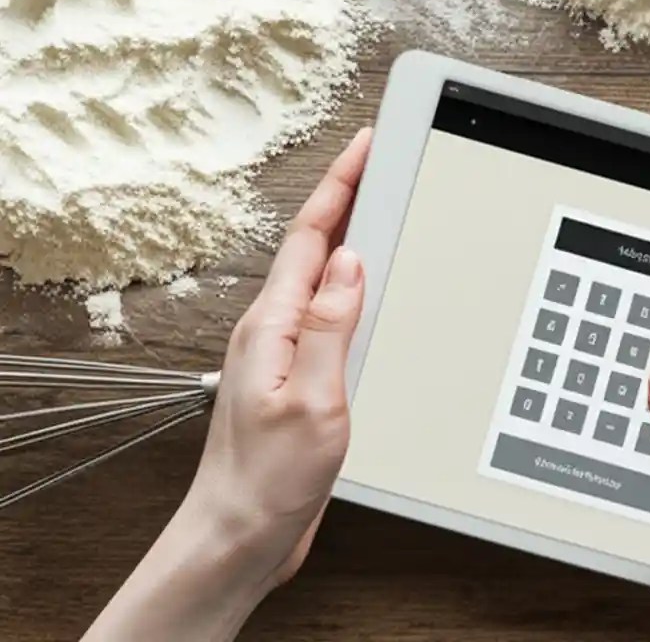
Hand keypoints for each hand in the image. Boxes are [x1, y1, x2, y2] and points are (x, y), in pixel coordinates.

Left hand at [84, 129, 372, 640]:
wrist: (242, 532)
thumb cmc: (268, 478)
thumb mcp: (312, 400)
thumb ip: (329, 326)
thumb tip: (352, 262)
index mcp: (272, 325)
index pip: (312, 237)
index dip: (340, 185)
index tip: (364, 144)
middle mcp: (274, 330)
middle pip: (316, 247)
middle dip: (348, 197)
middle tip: (380, 160)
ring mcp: (284, 353)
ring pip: (323, 279)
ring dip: (351, 239)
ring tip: (381, 207)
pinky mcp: (298, 377)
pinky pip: (328, 314)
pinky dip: (353, 287)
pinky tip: (369, 290)